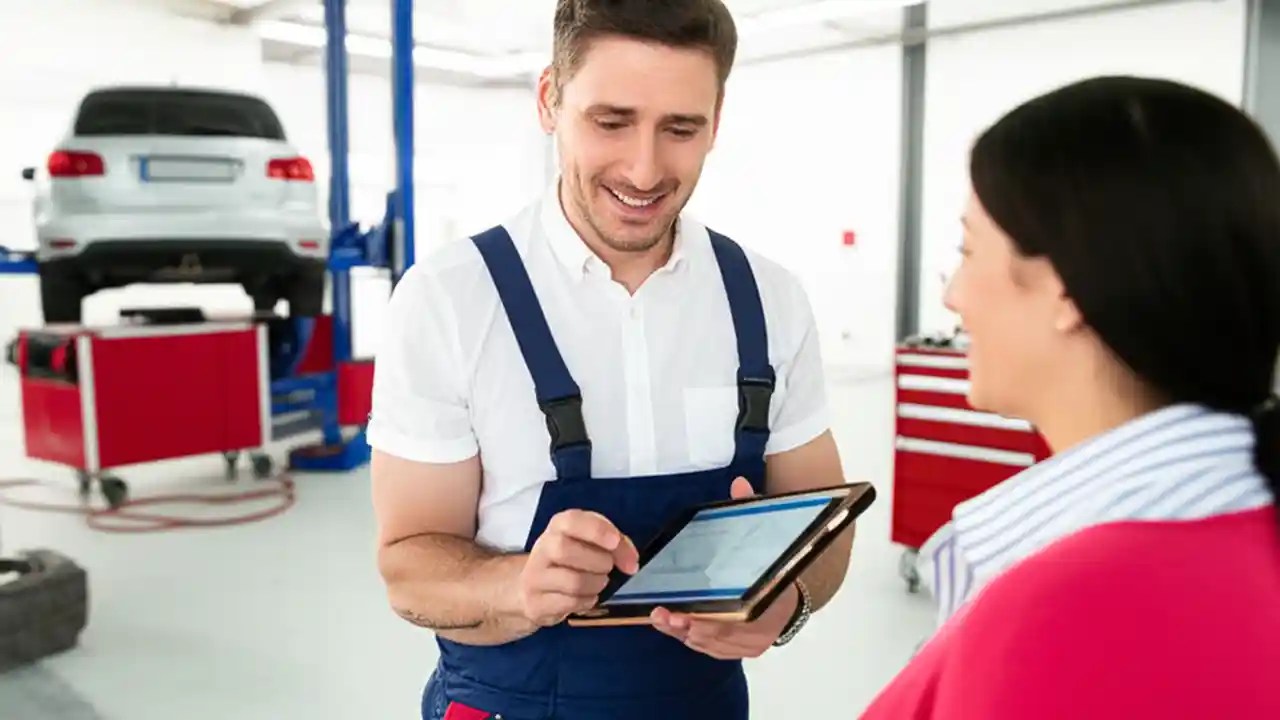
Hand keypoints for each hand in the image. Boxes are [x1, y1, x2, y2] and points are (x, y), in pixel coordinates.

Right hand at [518, 509, 639, 627]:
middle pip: (564, 550)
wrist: (532, 590)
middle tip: (608, 567)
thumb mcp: (590, 543)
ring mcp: (536, 577)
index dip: (595, 530)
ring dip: (596, 584)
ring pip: (572, 581)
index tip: (615, 542)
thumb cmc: (571, 561)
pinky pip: (570, 603)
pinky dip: (587, 601)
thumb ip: (615, 544)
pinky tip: (587, 597)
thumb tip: (631, 562)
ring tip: (599, 582)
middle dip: (597, 561)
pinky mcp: (537, 603)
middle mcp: (543, 548)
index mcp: (558, 526)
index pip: (571, 520)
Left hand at [649, 477, 799, 659]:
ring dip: (684, 635)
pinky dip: (691, 642)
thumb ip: (752, 512)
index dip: (712, 621)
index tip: (686, 613)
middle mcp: (762, 632)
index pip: (741, 621)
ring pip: (712, 645)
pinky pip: (712, 651)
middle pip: (721, 636)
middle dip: (688, 627)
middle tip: (664, 615)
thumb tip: (739, 483)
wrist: (790, 595)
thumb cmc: (775, 566)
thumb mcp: (767, 538)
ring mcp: (750, 645)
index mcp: (774, 605)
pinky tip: (672, 629)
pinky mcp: (739, 652)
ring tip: (660, 620)